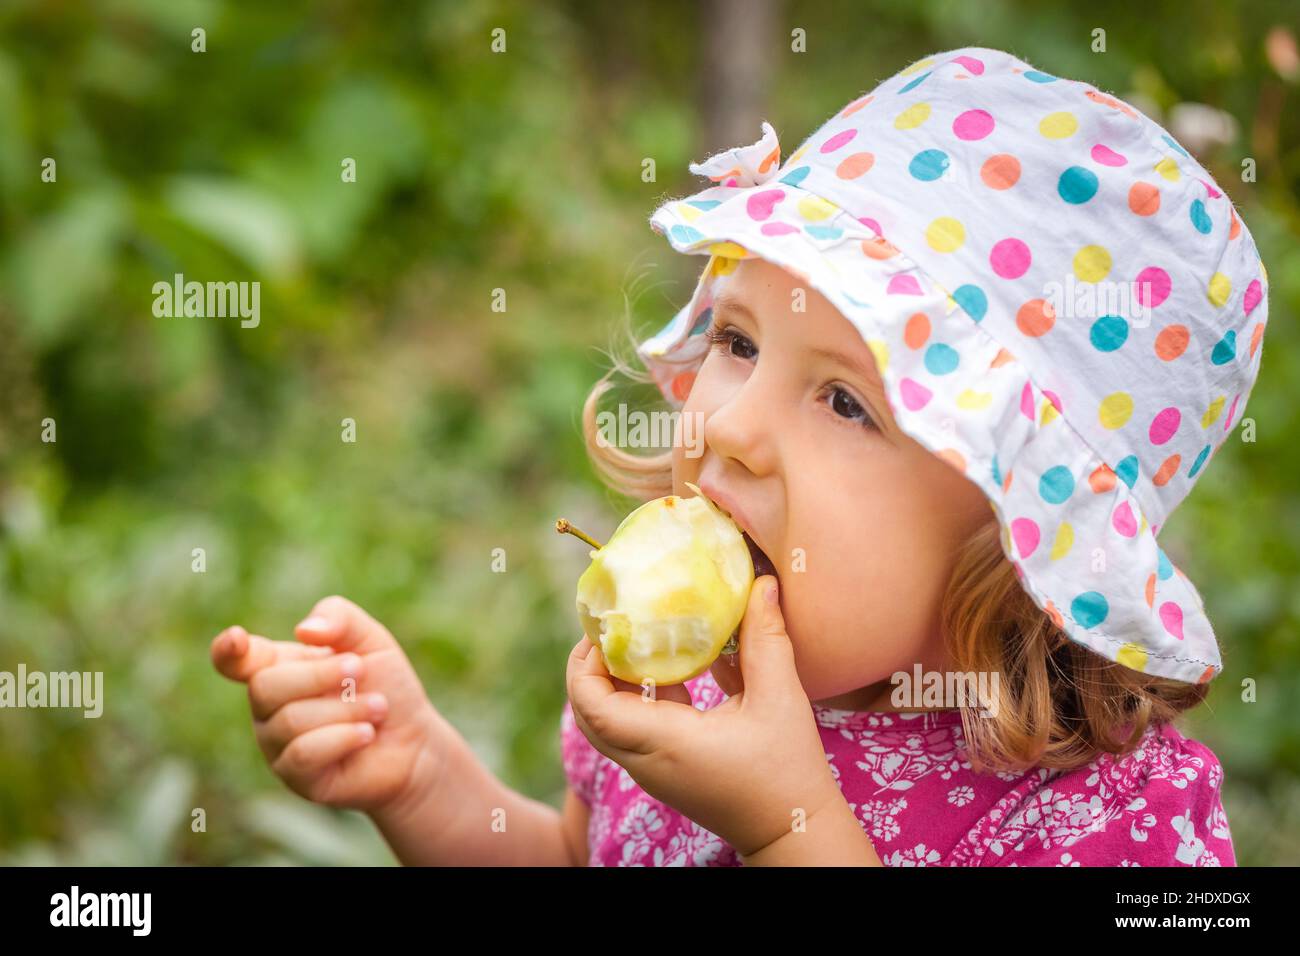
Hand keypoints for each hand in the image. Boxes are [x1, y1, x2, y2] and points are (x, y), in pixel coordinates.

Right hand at [211, 596, 446, 815]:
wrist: (414, 740)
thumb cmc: (385, 686)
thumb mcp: (371, 640)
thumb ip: (339, 618)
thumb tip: (304, 631)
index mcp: (277, 667)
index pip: (234, 660)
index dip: (227, 650)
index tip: (236, 639)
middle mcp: (268, 707)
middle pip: (265, 686)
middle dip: (319, 674)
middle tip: (360, 669)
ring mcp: (277, 744)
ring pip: (290, 720)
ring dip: (345, 708)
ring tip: (378, 707)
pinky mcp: (295, 777)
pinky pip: (303, 753)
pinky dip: (343, 737)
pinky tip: (367, 733)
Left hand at [565, 575, 841, 858]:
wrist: (793, 832)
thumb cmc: (787, 771)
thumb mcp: (780, 698)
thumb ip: (766, 639)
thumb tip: (761, 584)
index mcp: (664, 742)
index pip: (594, 707)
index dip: (586, 664)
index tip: (607, 628)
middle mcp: (646, 760)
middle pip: (589, 714)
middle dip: (589, 667)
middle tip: (613, 627)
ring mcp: (653, 769)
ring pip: (607, 723)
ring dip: (611, 681)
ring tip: (637, 637)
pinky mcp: (666, 770)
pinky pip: (632, 729)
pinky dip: (636, 696)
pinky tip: (670, 666)